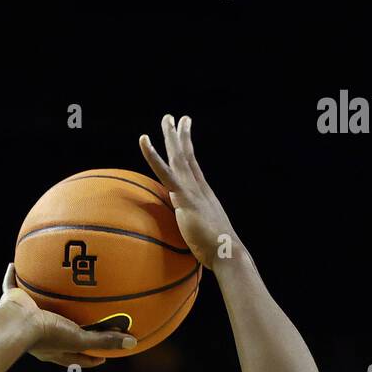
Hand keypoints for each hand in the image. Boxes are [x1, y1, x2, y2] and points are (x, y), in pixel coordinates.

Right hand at [0, 264, 135, 367]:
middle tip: (83, 323)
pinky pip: (11, 285)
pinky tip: (14, 264)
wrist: (18, 324)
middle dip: (68, 328)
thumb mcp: (80, 338)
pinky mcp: (11, 302)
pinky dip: (12, 276)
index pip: (76, 357)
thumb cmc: (48, 334)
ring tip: (55, 292)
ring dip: (45, 301)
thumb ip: (104, 340)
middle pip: (57, 333)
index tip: (103, 356)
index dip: (90, 358)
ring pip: (36, 309)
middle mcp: (38, 337)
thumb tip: (132, 343)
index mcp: (54, 349)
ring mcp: (24, 319)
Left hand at [139, 115, 235, 269]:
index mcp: (203, 195)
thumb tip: (190, 238)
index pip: (194, 167)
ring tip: (166, 118)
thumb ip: (195, 231)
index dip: (188, 149)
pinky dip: (152, 156)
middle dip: (180, 136)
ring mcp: (192, 190)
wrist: (226, 252)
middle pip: (187, 156)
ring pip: (178, 157)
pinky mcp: (184, 197)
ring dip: (171, 136)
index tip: (186, 133)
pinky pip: (165, 171)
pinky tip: (144, 141)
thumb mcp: (204, 237)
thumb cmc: (217, 252)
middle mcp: (199, 188)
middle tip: (175, 118)